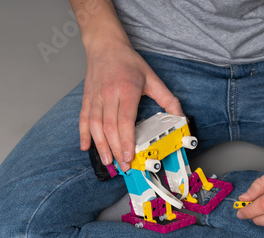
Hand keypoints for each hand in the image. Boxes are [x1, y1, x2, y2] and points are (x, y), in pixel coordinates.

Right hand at [79, 39, 183, 171]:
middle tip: (122, 165)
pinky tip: (86, 147)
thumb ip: (168, 100)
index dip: (126, 141)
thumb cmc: (128, 61)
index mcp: (127, 90)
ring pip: (95, 126)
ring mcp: (96, 97)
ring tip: (107, 161)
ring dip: (100, 146)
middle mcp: (109, 94)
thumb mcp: (152, 78)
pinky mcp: (87, 98)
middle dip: (115, 150)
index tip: (128, 156)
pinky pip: (83, 119)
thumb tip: (180, 117)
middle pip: (109, 127)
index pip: (125, 121)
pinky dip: (83, 134)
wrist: (105, 44)